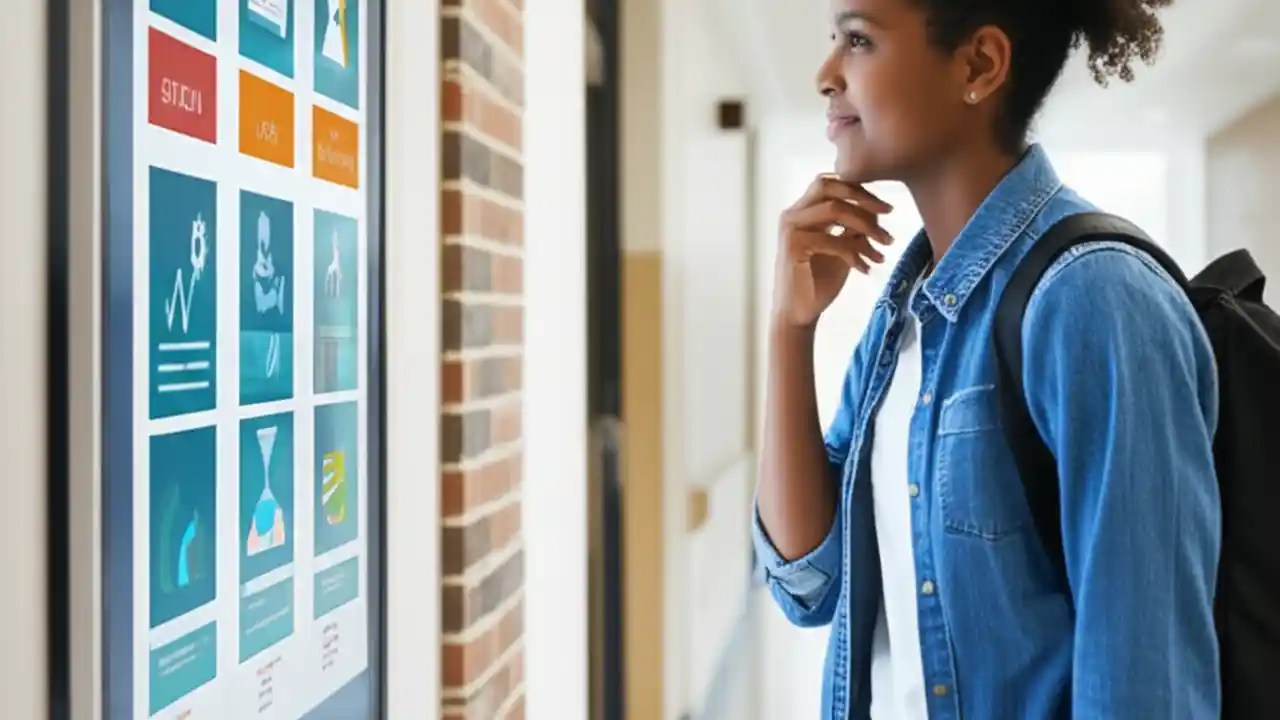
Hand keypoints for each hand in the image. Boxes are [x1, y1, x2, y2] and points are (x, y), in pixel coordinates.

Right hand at [772, 175, 893, 327]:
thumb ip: (854, 228)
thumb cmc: (818, 282)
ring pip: (835, 210)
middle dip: (863, 196)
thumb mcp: (843, 249)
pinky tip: (864, 268)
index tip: (886, 207)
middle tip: (889, 211)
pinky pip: (833, 239)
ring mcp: (790, 228)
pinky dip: (854, 252)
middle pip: (829, 186)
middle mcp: (793, 215)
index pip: (831, 184)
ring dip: (866, 225)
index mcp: (802, 212)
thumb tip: (878, 210)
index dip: (860, 189)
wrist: (798, 314)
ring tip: (884, 244)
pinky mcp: (793, 246)